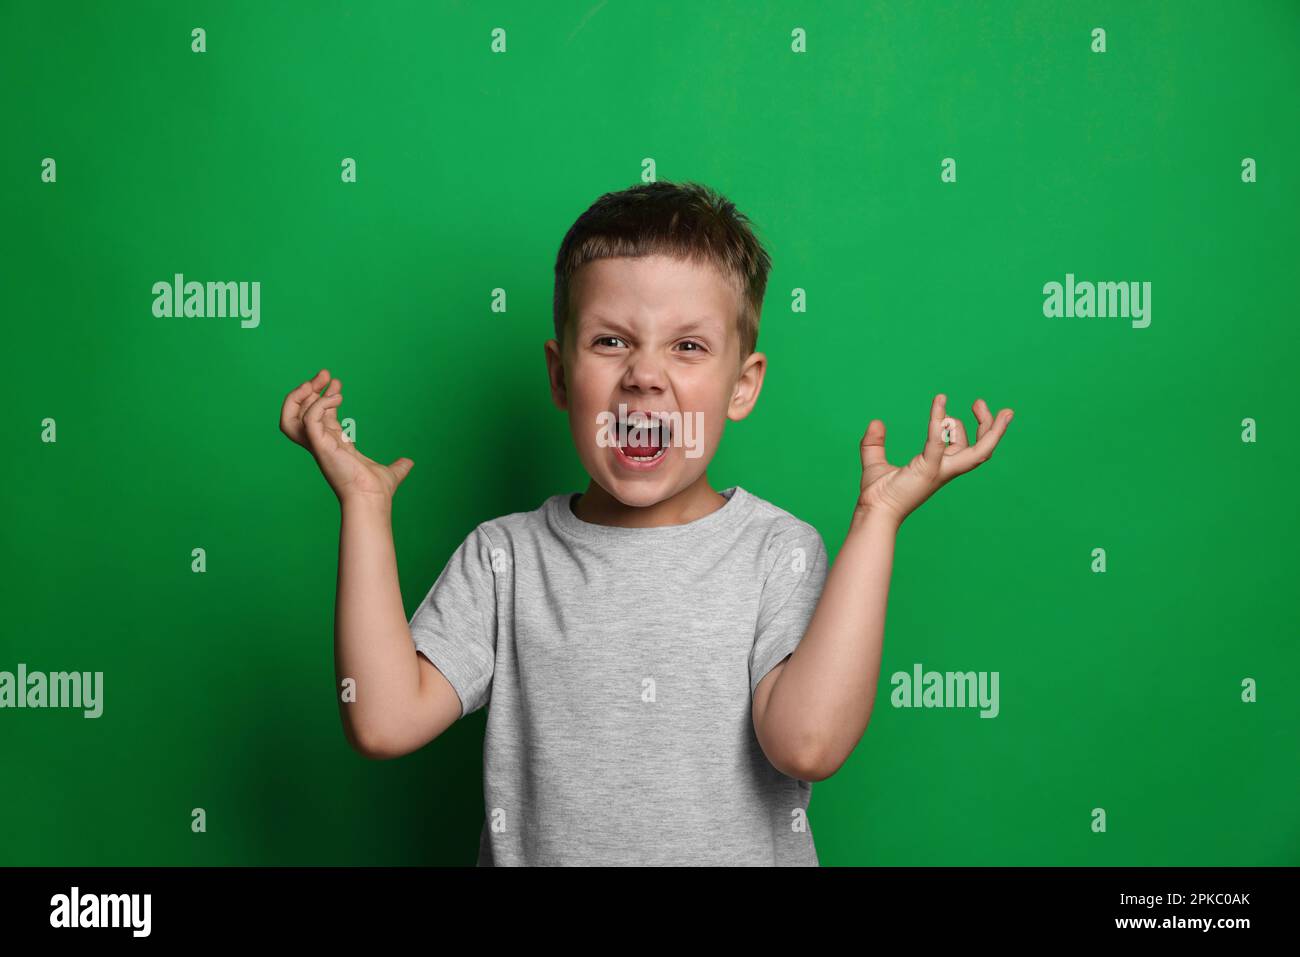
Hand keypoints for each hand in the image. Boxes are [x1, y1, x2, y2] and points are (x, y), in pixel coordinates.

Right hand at [278, 368, 414, 504]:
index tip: (336, 381)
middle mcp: (321, 444)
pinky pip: (310, 419)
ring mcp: (319, 445)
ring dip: (304, 393)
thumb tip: (409, 463)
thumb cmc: (377, 491)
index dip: (323, 397)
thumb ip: (397, 466)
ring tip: (325, 379)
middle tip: (324, 374)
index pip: (318, 416)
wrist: (373, 500)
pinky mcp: (321, 446)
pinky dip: (320, 404)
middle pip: (298, 412)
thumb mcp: (390, 473)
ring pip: (292, 415)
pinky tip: (338, 396)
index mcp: (333, 446)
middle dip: (306, 391)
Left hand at [857, 394, 1012, 525]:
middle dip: (990, 427)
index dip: (962, 426)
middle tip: (984, 404)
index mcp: (938, 467)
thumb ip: (874, 442)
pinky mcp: (927, 469)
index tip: (957, 404)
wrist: (873, 511)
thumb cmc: (877, 494)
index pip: (962, 446)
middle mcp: (944, 470)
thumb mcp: (875, 461)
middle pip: (981, 450)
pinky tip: (939, 401)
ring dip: (989, 430)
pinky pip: (938, 441)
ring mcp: (939, 471)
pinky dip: (939, 420)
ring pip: (978, 452)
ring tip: (983, 403)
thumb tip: (876, 422)